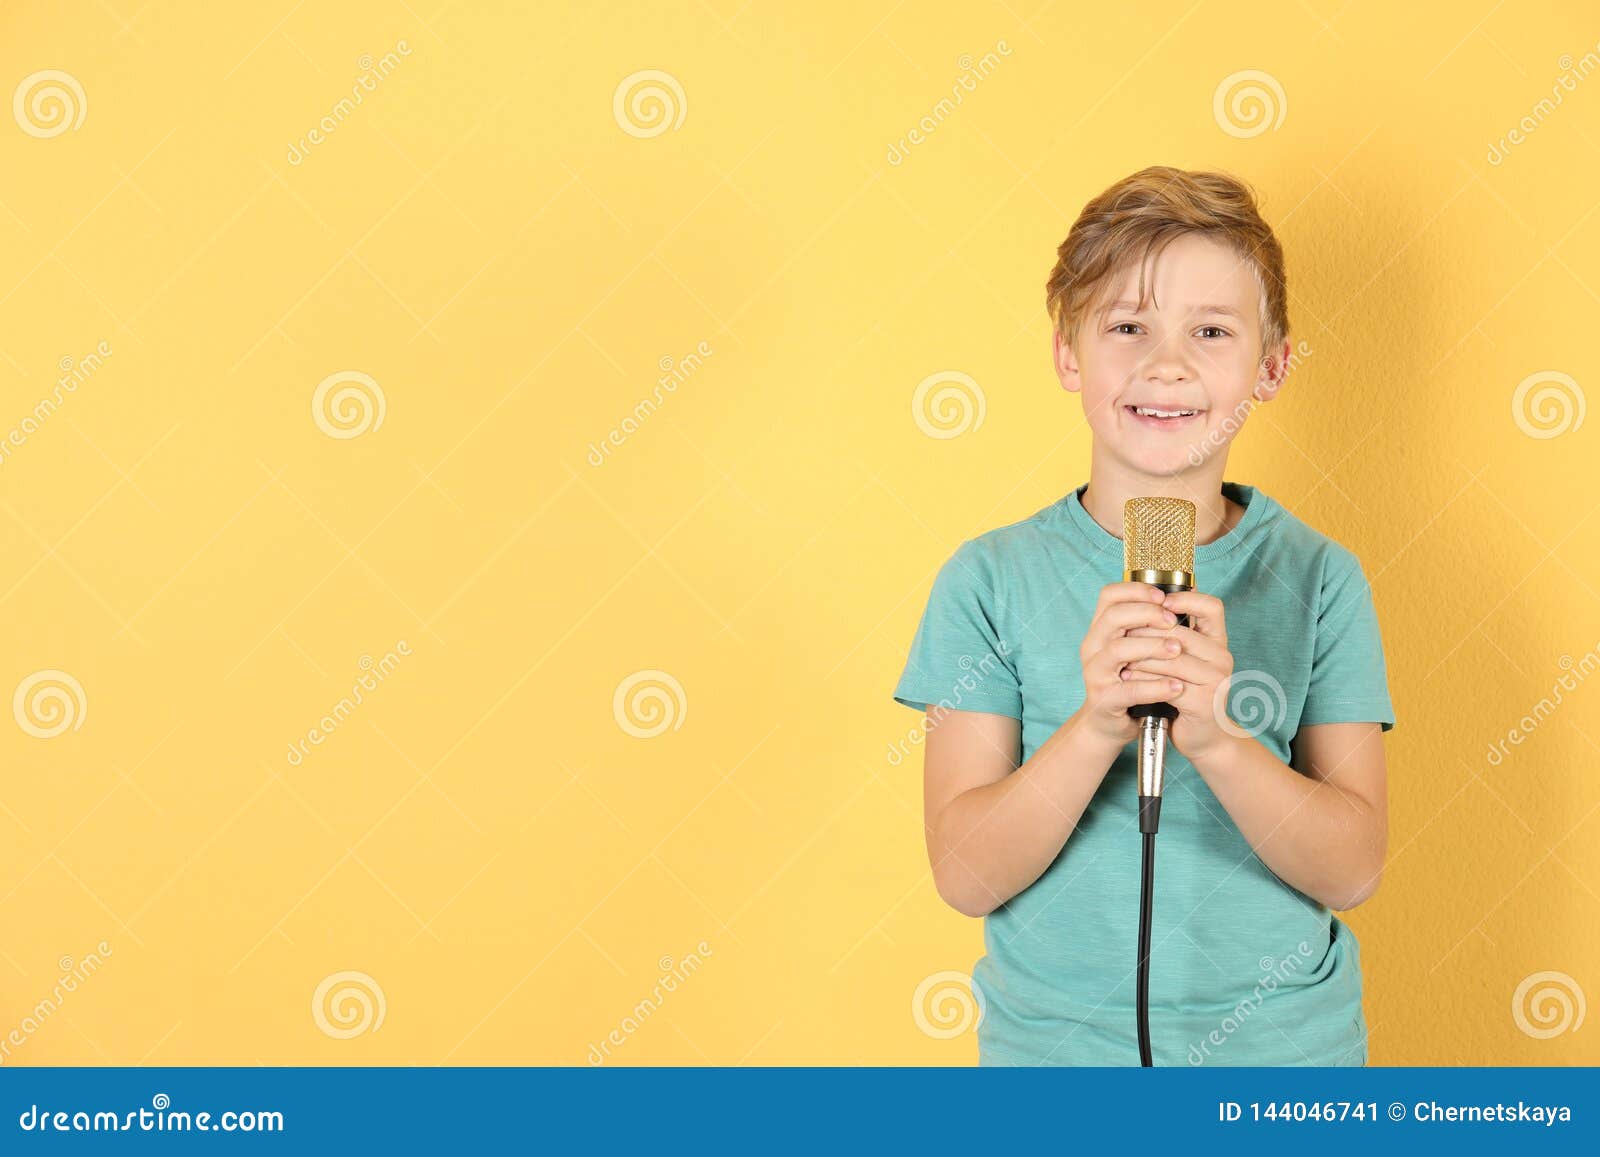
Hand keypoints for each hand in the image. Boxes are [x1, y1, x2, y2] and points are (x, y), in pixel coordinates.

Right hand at [1074, 581, 1188, 748]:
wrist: (1109, 724)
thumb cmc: (1129, 681)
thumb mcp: (1136, 648)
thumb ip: (1152, 624)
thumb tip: (1188, 590)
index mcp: (1100, 630)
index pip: (1109, 596)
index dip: (1136, 590)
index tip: (1162, 596)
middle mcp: (1092, 647)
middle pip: (1113, 617)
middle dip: (1147, 614)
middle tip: (1173, 621)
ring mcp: (1095, 673)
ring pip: (1118, 649)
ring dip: (1152, 647)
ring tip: (1178, 651)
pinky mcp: (1104, 699)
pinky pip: (1130, 689)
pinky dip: (1156, 686)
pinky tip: (1177, 686)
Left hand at [1120, 589, 1237, 762]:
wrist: (1202, 738)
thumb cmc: (1188, 695)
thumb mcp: (1185, 660)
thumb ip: (1175, 636)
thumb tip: (1148, 603)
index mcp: (1218, 642)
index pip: (1211, 607)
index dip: (1184, 599)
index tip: (1157, 603)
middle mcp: (1222, 658)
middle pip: (1180, 632)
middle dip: (1145, 632)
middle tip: (1121, 632)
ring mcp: (1216, 681)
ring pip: (1171, 658)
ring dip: (1140, 656)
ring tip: (1120, 657)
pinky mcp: (1204, 703)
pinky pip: (1168, 684)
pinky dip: (1143, 679)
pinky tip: (1128, 677)